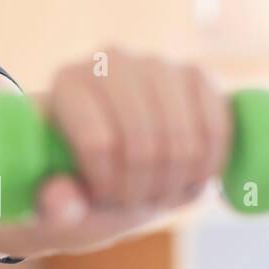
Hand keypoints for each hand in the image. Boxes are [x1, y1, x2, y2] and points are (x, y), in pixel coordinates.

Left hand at [26, 45, 232, 250]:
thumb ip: (52, 207)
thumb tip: (60, 198)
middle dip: (141, 188)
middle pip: (142, 144)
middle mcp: (109, 62)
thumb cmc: (71, 174)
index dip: (107, 184)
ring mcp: (156, 64)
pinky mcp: (196, 76)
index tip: (100, 197)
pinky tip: (190, 178)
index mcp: (66, 83)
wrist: (103, 149)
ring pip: (181, 140)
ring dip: (174, 182)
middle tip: (131, 202)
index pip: (98, 142)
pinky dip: (208, 165)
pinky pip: (216, 128)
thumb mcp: (51, 199)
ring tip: (155, 193)